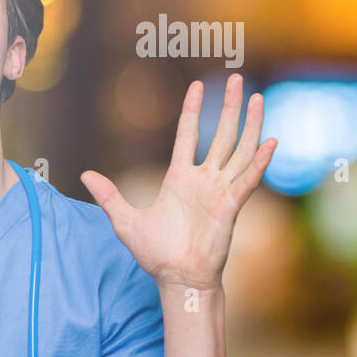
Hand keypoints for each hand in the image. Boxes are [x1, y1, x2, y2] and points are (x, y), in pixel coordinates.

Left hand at [80, 74, 277, 290]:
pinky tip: (271, 141)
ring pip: (240, 150)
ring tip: (258, 98)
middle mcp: (203, 180)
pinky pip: (248, 179)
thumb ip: (108, 196)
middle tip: (235, 79)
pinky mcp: (231, 206)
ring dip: (251, 125)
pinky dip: (260, 161)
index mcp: (179, 179)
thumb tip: (85, 175)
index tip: (196, 87)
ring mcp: (220, 191)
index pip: (188, 135)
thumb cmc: (155, 253)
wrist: (177, 277)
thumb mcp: (125, 220)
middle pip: (220, 135)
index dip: (192, 111)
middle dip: (228, 107)